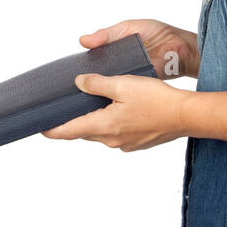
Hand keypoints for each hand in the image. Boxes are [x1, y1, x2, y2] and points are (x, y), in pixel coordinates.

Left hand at [41, 72, 188, 151]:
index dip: (52, 129)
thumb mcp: (122, 84)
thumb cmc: (157, 100)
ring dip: (93, 121)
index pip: (69, 131)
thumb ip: (96, 84)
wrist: (186, 116)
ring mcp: (124, 143)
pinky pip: (116, 133)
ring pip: (101, 132)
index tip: (39, 128)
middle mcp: (111, 139)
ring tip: (91, 105)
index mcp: (103, 126)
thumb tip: (78, 83)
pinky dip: (111, 123)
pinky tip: (118, 109)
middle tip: (63, 110)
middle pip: (83, 131)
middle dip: (73, 122)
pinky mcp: (136, 142)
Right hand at [79, 19, 198, 79]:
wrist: (179, 45)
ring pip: (109, 84)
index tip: (68, 70)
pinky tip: (106, 93)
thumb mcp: (127, 28)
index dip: (82, 65)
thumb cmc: (157, 33)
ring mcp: (128, 77)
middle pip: (98, 75)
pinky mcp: (137, 85)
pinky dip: (116, 91)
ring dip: (101, 86)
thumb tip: (82, 41)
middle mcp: (119, 66)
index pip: (93, 60)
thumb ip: (106, 34)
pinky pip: (124, 90)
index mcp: (114, 51)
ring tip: (85, 90)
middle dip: (88, 78)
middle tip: (72, 83)